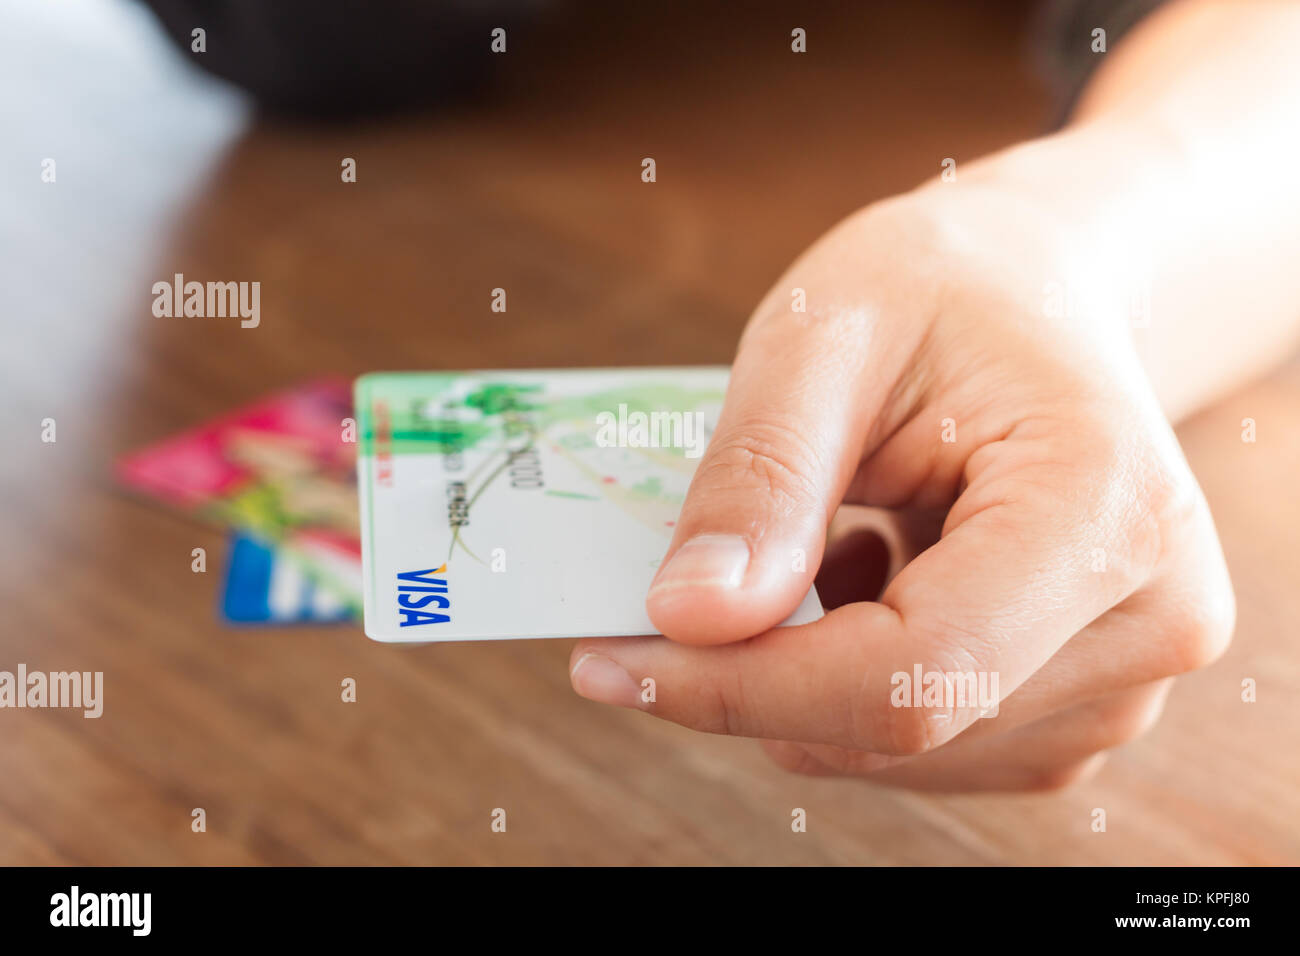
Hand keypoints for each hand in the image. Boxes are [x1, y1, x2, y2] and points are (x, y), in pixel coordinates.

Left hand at [568, 181, 1235, 791]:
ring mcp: (1124, 677)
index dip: (744, 686)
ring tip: (806, 545)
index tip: (609, 660)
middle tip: (657, 601)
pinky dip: (843, 682)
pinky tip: (852, 579)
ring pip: (902, 750)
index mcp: (1107, 511)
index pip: (911, 675)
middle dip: (750, 679)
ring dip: (799, 676)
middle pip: (903, 723)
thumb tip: (686, 617)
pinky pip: (923, 742)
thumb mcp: (825, 337)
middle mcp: (1149, 618)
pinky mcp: (1078, 703)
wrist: (1037, 295)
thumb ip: (761, 477)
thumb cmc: (941, 290)